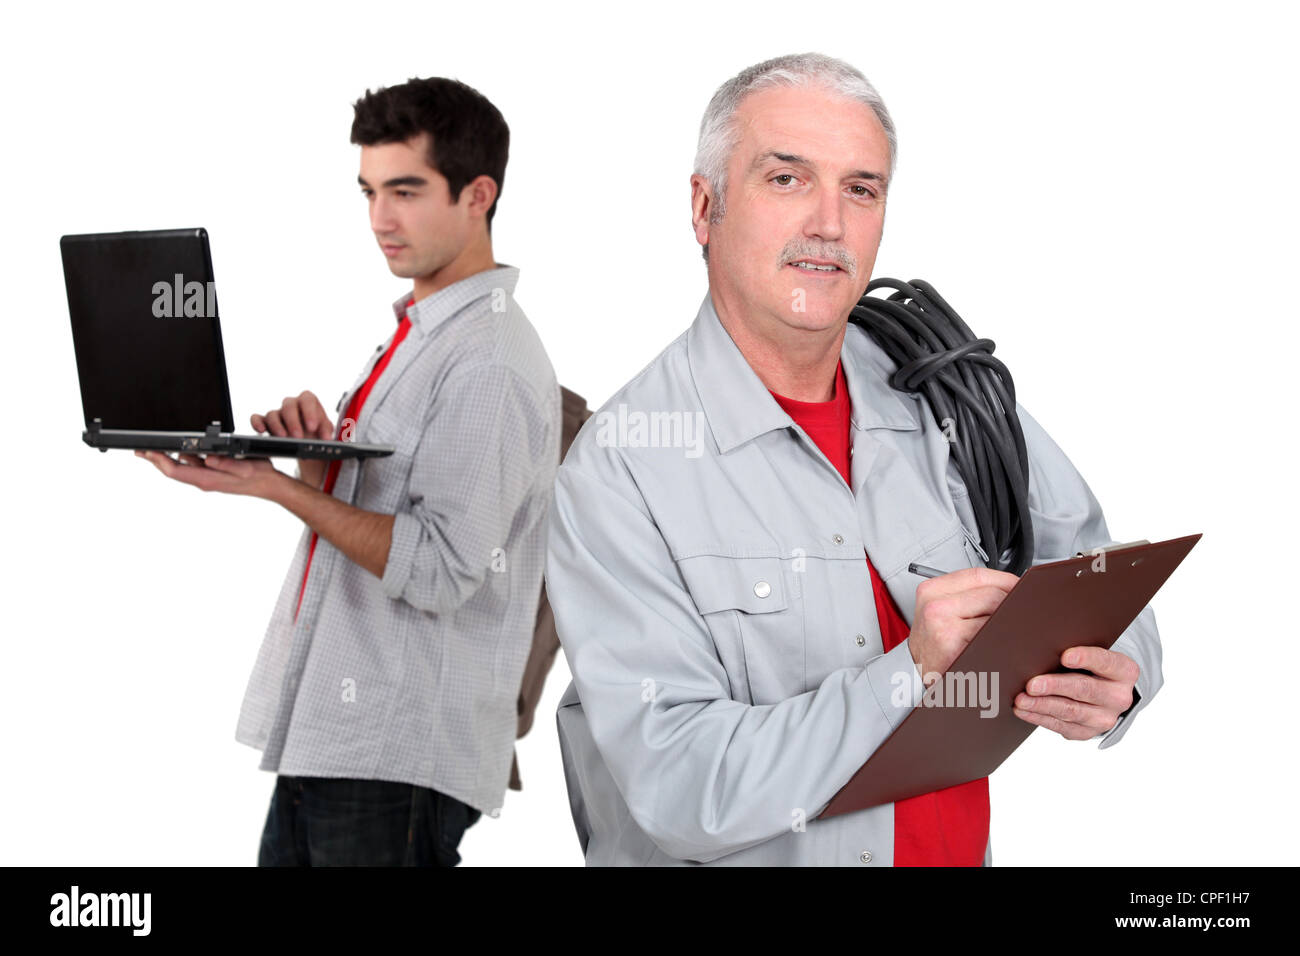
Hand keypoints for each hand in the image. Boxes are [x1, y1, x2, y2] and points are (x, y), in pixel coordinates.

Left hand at [135, 450, 285, 498]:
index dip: (159, 461)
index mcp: (208, 479)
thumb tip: (207, 459)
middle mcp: (204, 480)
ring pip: (180, 468)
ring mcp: (207, 478)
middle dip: (156, 460)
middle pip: (173, 470)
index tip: (148, 451)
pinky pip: (191, 467)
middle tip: (140, 450)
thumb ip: (225, 464)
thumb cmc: (260, 476)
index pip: (175, 471)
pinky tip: (176, 451)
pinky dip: (180, 459)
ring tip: (152, 449)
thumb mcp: (245, 468)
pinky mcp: (212, 474)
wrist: (270, 485)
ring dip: (166, 459)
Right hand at [251, 390, 334, 488]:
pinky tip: (261, 431)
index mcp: (308, 402)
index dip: (309, 412)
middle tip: (298, 437)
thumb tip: (326, 438)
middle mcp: (291, 405)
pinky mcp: (266, 423)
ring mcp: (278, 414)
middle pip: (289, 405)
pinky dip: (257, 423)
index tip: (312, 427)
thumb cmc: (317, 433)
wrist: (309, 442)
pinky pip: (257, 418)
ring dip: (277, 426)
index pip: (307, 399)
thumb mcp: (325, 432)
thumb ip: (326, 431)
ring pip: (273, 413)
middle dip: (293, 422)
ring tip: (283, 438)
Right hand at [908, 567, 1019, 684]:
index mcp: (931, 590)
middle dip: (1012, 604)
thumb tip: (1011, 587)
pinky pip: (992, 636)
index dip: (1006, 581)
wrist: (914, 675)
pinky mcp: (954, 646)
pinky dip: (1003, 640)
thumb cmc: (932, 645)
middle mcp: (934, 606)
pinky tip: (998, 645)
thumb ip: (968, 595)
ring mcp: (943, 626)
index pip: (979, 575)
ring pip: (996, 615)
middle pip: (992, 594)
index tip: (1019, 589)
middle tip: (1016, 616)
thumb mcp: (939, 611)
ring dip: (1009, 623)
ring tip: (1005, 632)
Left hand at [1014, 646, 1139, 739]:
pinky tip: (1023, 710)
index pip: (1106, 662)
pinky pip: (1060, 725)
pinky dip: (1038, 717)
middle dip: (1055, 686)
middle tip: (1032, 684)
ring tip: (1021, 700)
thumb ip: (1074, 648)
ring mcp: (1104, 718)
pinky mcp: (1086, 732)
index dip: (1086, 658)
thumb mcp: (1091, 654)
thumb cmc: (1091, 667)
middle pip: (1084, 689)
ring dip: (1042, 705)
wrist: (1104, 695)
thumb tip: (1040, 644)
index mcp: (1124, 671)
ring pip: (1070, 711)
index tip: (1065, 656)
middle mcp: (1118, 697)